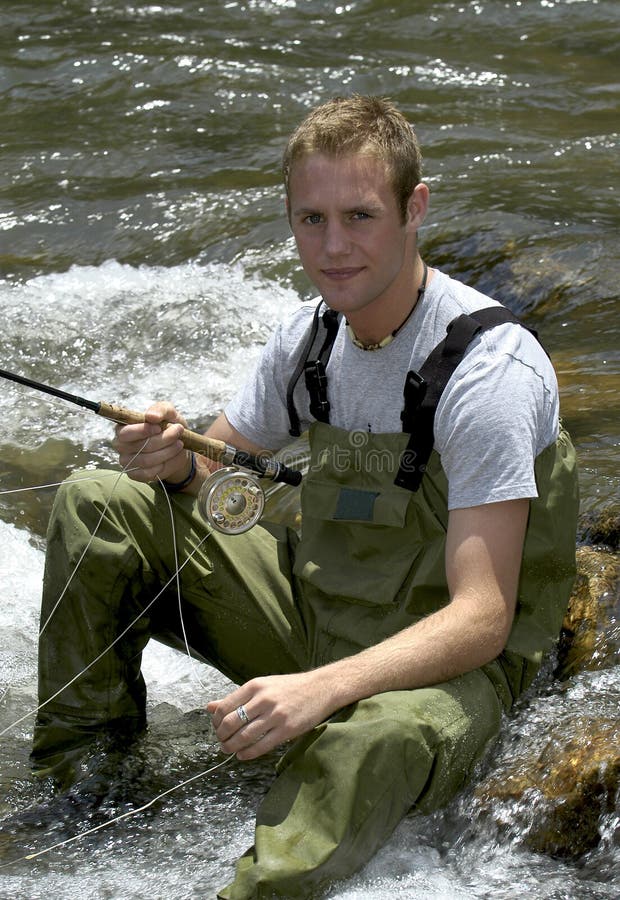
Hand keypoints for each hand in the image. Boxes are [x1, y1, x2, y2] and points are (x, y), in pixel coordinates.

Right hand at [113, 400, 190, 483]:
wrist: (179, 446)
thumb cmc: (169, 425)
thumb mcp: (168, 412)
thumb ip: (160, 410)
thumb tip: (151, 416)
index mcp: (123, 428)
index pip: (125, 432)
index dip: (142, 431)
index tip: (159, 427)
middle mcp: (121, 445)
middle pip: (139, 446)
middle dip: (162, 439)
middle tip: (177, 432)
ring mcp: (126, 461)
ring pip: (146, 460)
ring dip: (167, 451)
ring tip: (179, 443)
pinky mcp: (135, 474)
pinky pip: (148, 473)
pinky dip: (163, 465)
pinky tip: (170, 457)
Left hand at [207, 672, 335, 760]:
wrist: (321, 688)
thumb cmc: (289, 687)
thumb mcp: (262, 685)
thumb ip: (236, 697)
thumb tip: (210, 707)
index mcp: (255, 686)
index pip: (225, 706)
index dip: (216, 721)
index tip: (217, 728)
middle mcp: (263, 699)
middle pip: (231, 723)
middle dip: (222, 736)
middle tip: (222, 741)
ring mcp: (275, 715)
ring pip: (244, 736)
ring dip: (232, 747)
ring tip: (229, 750)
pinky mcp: (287, 730)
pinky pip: (261, 746)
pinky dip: (248, 754)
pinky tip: (243, 755)